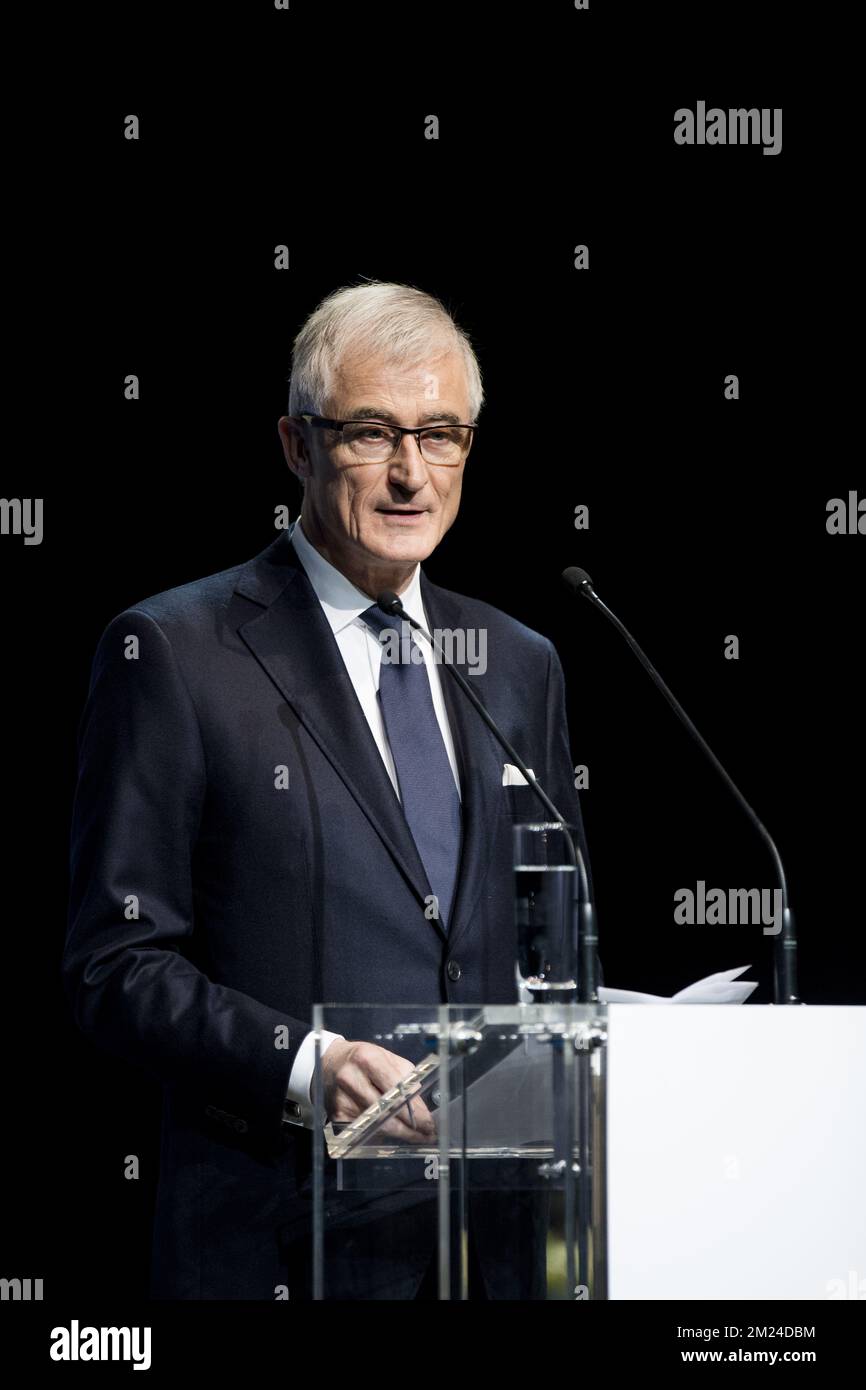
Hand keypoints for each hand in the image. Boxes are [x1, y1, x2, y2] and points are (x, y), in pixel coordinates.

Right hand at [321, 1040, 435, 1142]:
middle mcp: (351, 1078)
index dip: (415, 1110)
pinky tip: (392, 1132)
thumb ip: (407, 1079)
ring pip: (377, 1125)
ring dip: (398, 1133)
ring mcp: (342, 1099)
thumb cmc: (364, 1060)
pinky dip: (381, 1133)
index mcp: (368, 1059)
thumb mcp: (388, 1058)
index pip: (397, 1089)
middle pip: (386, 1112)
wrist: (330, 1063)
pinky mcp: (336, 1116)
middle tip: (426, 1134)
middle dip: (410, 1127)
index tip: (429, 1122)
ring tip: (414, 1135)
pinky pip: (365, 1131)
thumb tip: (422, 1109)